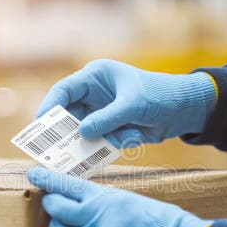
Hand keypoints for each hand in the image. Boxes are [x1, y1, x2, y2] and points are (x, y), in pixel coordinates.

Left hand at [27, 166, 209, 226]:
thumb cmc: (165, 226)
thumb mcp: (134, 203)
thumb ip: (106, 206)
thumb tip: (84, 209)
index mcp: (105, 202)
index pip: (66, 188)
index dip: (47, 182)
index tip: (34, 176)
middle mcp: (96, 226)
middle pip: (58, 220)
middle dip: (54, 216)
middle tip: (56, 216)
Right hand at [36, 59, 217, 147]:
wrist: (185, 110)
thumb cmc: (160, 95)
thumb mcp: (133, 105)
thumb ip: (107, 119)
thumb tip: (81, 133)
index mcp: (95, 77)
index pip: (63, 90)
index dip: (49, 107)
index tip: (41, 125)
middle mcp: (93, 95)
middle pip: (68, 115)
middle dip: (69, 132)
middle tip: (60, 149)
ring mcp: (100, 113)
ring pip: (84, 133)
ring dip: (99, 140)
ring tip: (120, 138)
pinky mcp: (110, 129)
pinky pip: (100, 143)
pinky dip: (116, 143)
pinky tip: (137, 135)